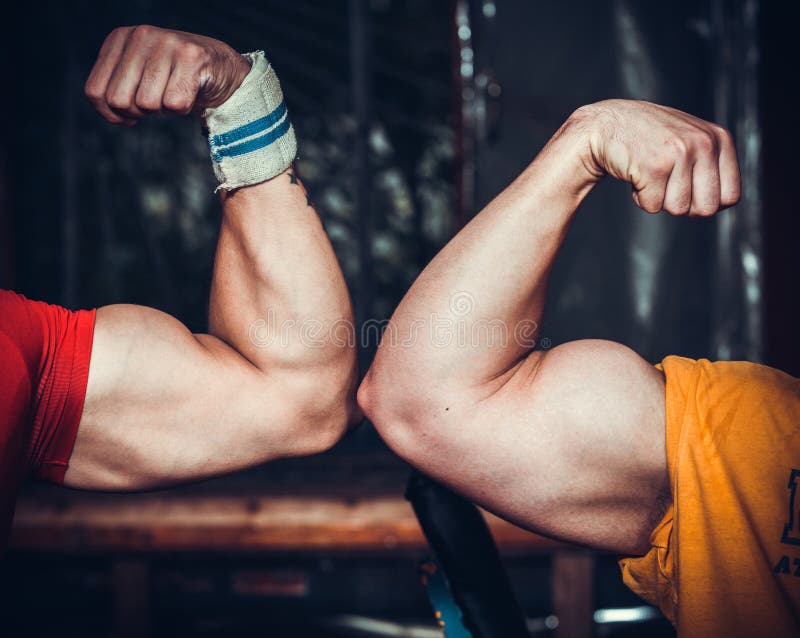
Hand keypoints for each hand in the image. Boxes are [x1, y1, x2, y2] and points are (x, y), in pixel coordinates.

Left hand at [85, 25, 250, 125]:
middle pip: (119, 100)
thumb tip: (110, 111)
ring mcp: (167, 43)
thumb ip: (116, 88)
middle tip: (153, 107)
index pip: (95, 91)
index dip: (110, 114)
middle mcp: (140, 35)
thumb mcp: (138, 76)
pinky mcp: (192, 57)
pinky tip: (190, 93)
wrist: (220, 68)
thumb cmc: (175, 77)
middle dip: (136, 113)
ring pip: (147, 103)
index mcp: (120, 38)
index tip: (127, 117)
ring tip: (173, 94)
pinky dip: (183, 109)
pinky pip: (175, 104)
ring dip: (163, 110)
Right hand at [569, 99, 740, 216]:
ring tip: (651, 174)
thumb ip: (712, 165)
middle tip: (668, 185)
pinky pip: (653, 206)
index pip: (730, 196)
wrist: (607, 124)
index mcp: (719, 139)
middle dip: (684, 205)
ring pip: (678, 209)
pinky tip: (637, 173)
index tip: (689, 190)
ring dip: (660, 199)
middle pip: (707, 208)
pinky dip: (640, 198)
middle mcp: (703, 143)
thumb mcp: (691, 141)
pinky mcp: (653, 167)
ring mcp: (679, 153)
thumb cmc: (650, 138)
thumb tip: (722, 205)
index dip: (707, 202)